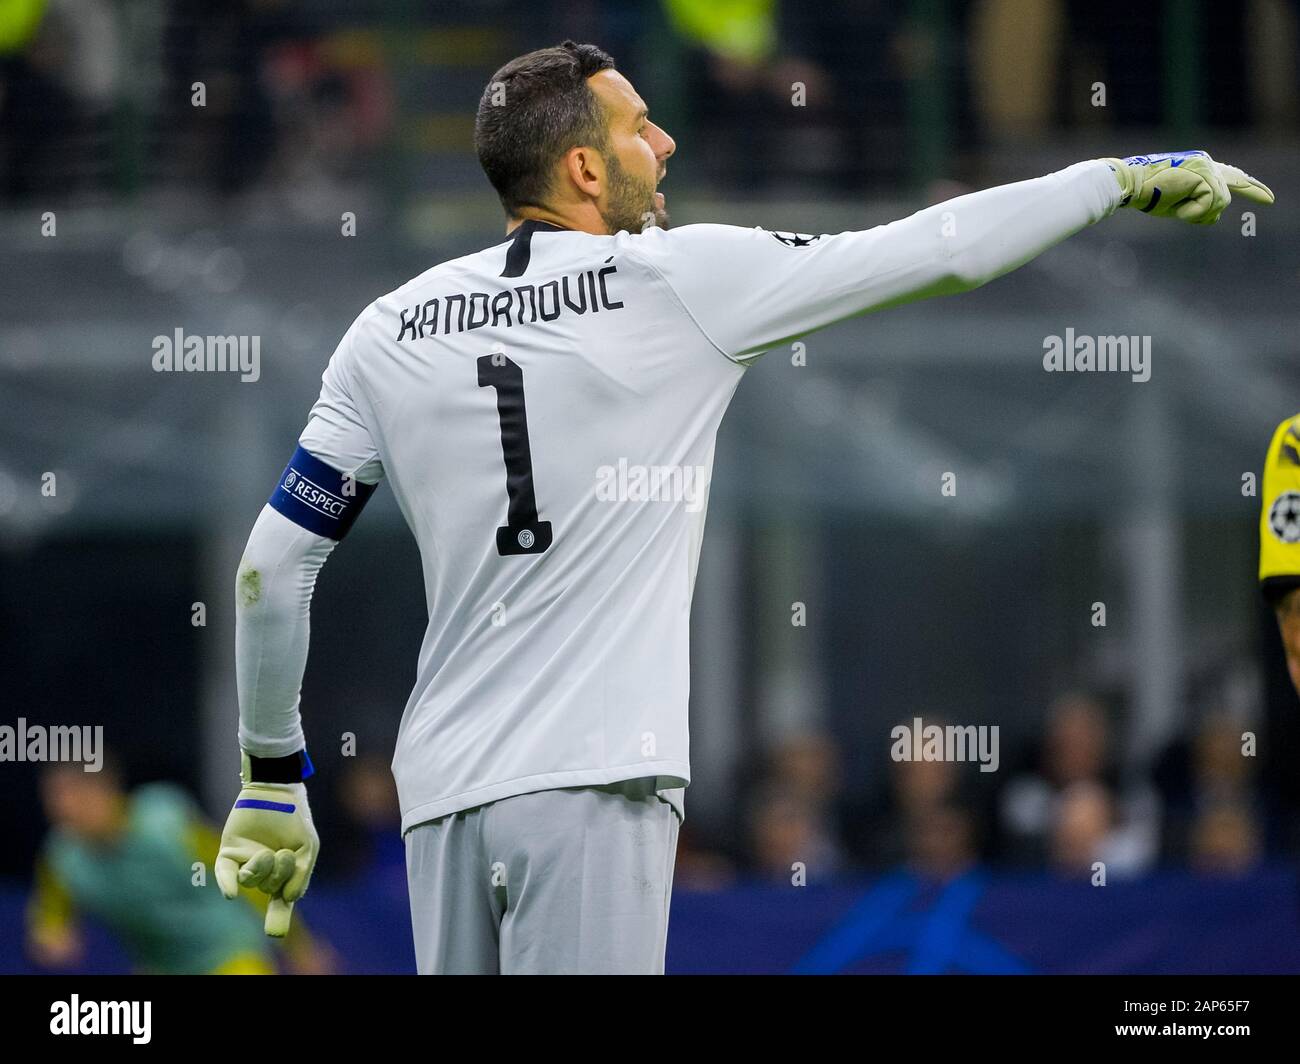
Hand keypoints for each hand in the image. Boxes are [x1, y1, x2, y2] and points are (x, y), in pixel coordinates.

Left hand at [216, 778, 318, 936]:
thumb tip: (289, 899)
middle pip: (269, 888)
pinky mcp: (229, 852)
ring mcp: (246, 862)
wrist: (277, 790)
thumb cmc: (295, 817)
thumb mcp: (308, 846)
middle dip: (279, 875)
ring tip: (268, 854)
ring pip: (251, 881)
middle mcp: (264, 872)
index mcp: (285, 874)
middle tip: (285, 855)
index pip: (281, 901)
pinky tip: (231, 893)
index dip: (278, 917)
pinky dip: (227, 883)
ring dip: (261, 872)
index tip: (275, 933)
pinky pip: (225, 873)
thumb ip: (301, 874)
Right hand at [1102, 151, 1273, 223]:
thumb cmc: (1146, 195)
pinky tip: (1177, 209)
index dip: (1249, 186)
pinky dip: (1192, 212)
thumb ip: (1197, 207)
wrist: (1131, 184)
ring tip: (1177, 210)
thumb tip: (1214, 217)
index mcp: (1199, 167)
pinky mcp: (1203, 175)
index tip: (1266, 196)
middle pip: (1229, 189)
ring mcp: (1206, 168)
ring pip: (1220, 202)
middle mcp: (1206, 163)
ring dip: (1198, 213)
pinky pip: (1209, 203)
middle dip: (1251, 193)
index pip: (1229, 175)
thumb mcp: (1176, 204)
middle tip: (1271, 200)